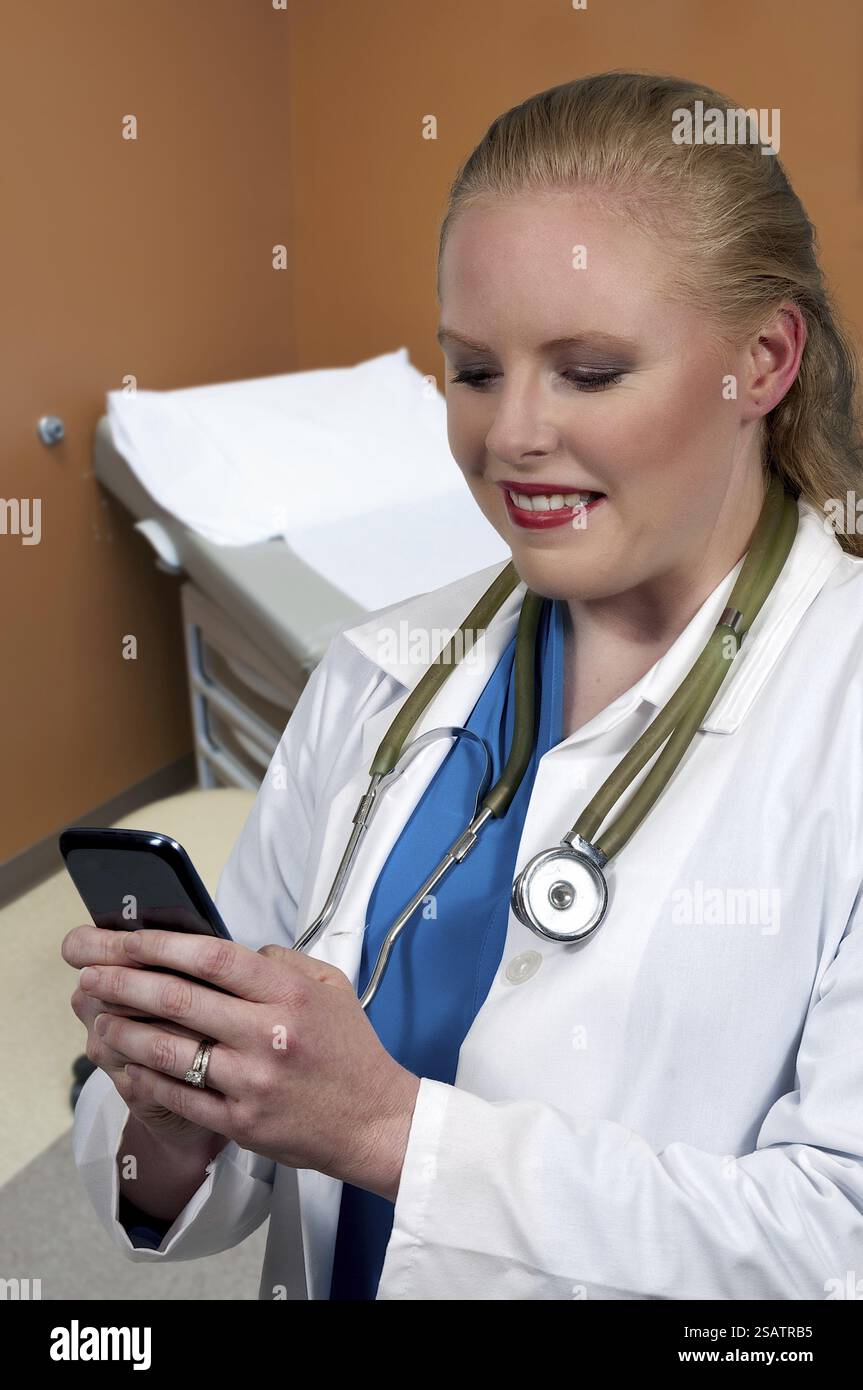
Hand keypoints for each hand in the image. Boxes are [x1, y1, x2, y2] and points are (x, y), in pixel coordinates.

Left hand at [76, 929, 420, 1199]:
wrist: (376, 1122)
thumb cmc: (351, 1050)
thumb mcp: (330, 986)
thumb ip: (282, 960)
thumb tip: (233, 949)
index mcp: (290, 993)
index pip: (213, 957)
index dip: (161, 944)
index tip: (125, 938)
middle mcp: (269, 1033)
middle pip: (180, 998)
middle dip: (124, 980)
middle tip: (87, 969)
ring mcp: (253, 1081)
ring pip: (172, 1050)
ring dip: (125, 1030)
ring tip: (97, 1016)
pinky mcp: (242, 1122)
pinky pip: (181, 1097)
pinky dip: (145, 1078)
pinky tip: (123, 1063)